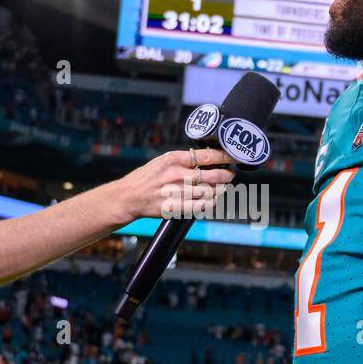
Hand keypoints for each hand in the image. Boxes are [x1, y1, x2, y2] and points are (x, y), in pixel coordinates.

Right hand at [112, 148, 235, 221]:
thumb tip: (208, 159)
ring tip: (221, 188)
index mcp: (174, 159)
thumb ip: (183, 160)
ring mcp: (175, 192)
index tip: (234, 157)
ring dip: (220, 190)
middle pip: (213, 175)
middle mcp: (176, 174)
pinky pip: (201, 207)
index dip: (225, 157)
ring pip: (210, 192)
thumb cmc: (147, 178)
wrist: (128, 196)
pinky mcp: (173, 208)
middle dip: (227, 176)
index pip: (207, 156)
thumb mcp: (163, 161)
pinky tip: (213, 200)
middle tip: (230, 175)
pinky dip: (211, 203)